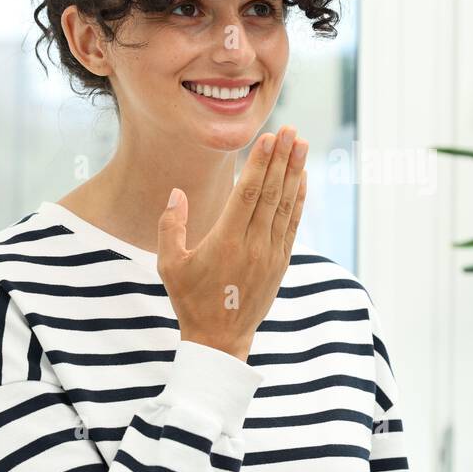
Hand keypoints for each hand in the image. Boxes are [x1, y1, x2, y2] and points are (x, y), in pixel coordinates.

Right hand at [156, 125, 308, 361]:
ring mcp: (270, 254)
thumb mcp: (170, 265)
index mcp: (225, 242)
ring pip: (285, 206)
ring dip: (295, 173)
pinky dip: (299, 199)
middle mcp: (253, 245)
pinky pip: (292, 224)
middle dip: (282, 159)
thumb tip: (176, 192)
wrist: (220, 341)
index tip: (268, 138)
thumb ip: (171, 227)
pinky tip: (302, 178)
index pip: (247, 194)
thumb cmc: (190, 300)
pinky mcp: (280, 263)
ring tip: (301, 144)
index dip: (259, 164)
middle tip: (291, 130)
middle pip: (271, 194)